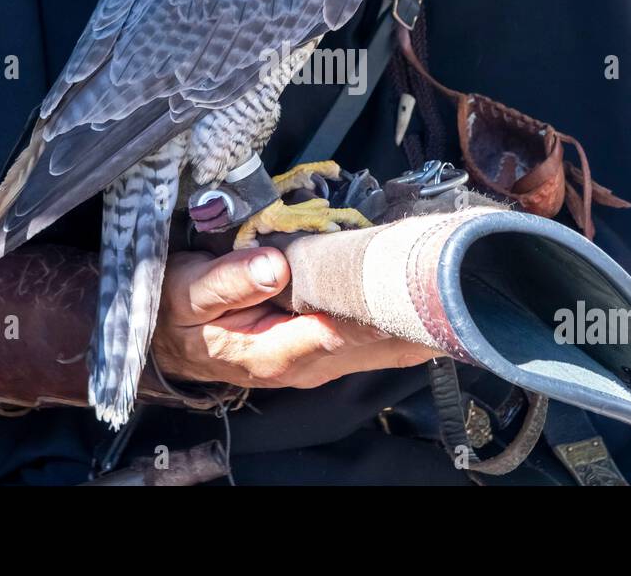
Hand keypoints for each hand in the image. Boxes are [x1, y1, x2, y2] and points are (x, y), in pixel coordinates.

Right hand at [152, 247, 441, 388]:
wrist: (175, 340)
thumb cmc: (181, 313)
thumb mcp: (188, 291)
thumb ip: (229, 281)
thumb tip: (274, 267)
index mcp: (275, 352)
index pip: (340, 330)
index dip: (378, 305)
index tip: (413, 279)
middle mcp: (307, 362)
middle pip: (373, 341)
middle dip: (411, 312)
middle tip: (452, 275)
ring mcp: (322, 360)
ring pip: (381, 345)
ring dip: (415, 319)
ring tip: (455, 284)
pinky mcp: (328, 350)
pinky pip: (376, 341)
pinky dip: (403, 321)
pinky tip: (432, 303)